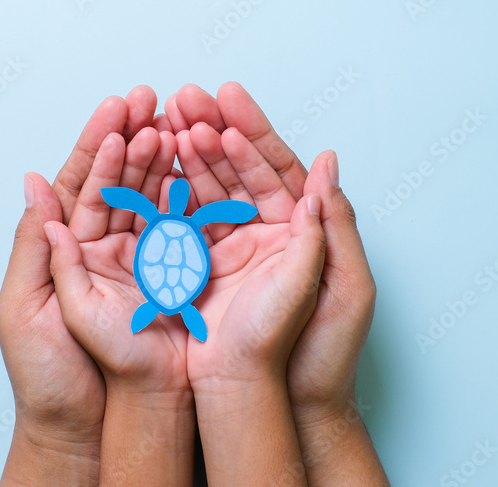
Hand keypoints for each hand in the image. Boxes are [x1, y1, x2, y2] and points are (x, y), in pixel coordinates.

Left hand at [46, 126, 197, 485]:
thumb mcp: (28, 310)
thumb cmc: (53, 379)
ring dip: (163, 158)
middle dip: (133, 138)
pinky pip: (179, 230)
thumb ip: (36, 247)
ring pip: (151, 198)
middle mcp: (99, 251)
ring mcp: (137, 263)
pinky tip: (198, 166)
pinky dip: (189, 196)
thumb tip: (33, 187)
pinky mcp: (170, 281)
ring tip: (177, 122)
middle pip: (118, 182)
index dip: (97, 145)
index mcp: (62, 252)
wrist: (98, 425)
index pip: (80, 186)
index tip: (116, 109)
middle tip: (152, 99)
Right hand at [165, 82, 385, 484]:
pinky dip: (172, 191)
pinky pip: (187, 220)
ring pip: (210, 189)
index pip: (277, 169)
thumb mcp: (340, 286)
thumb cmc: (312, 353)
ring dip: (190, 154)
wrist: (265, 398)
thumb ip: (332, 224)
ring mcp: (234, 248)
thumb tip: (329, 165)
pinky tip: (157, 163)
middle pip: (240, 170)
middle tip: (185, 98)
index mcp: (303, 231)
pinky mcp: (204, 268)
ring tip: (168, 122)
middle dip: (213, 131)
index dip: (252, 132)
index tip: (227, 99)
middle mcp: (269, 234)